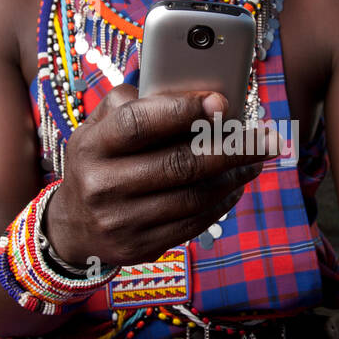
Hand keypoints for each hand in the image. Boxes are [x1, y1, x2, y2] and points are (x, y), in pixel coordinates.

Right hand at [43, 86, 277, 268]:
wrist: (72, 226)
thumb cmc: (97, 162)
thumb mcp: (97, 127)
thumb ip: (132, 102)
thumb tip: (188, 92)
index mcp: (91, 146)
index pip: (139, 123)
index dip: (183, 110)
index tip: (222, 101)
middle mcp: (103, 185)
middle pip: (179, 164)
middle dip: (232, 148)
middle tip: (266, 136)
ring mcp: (122, 221)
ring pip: (193, 196)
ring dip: (234, 176)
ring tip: (257, 158)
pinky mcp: (141, 247)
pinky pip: (193, 222)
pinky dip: (222, 202)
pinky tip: (237, 185)